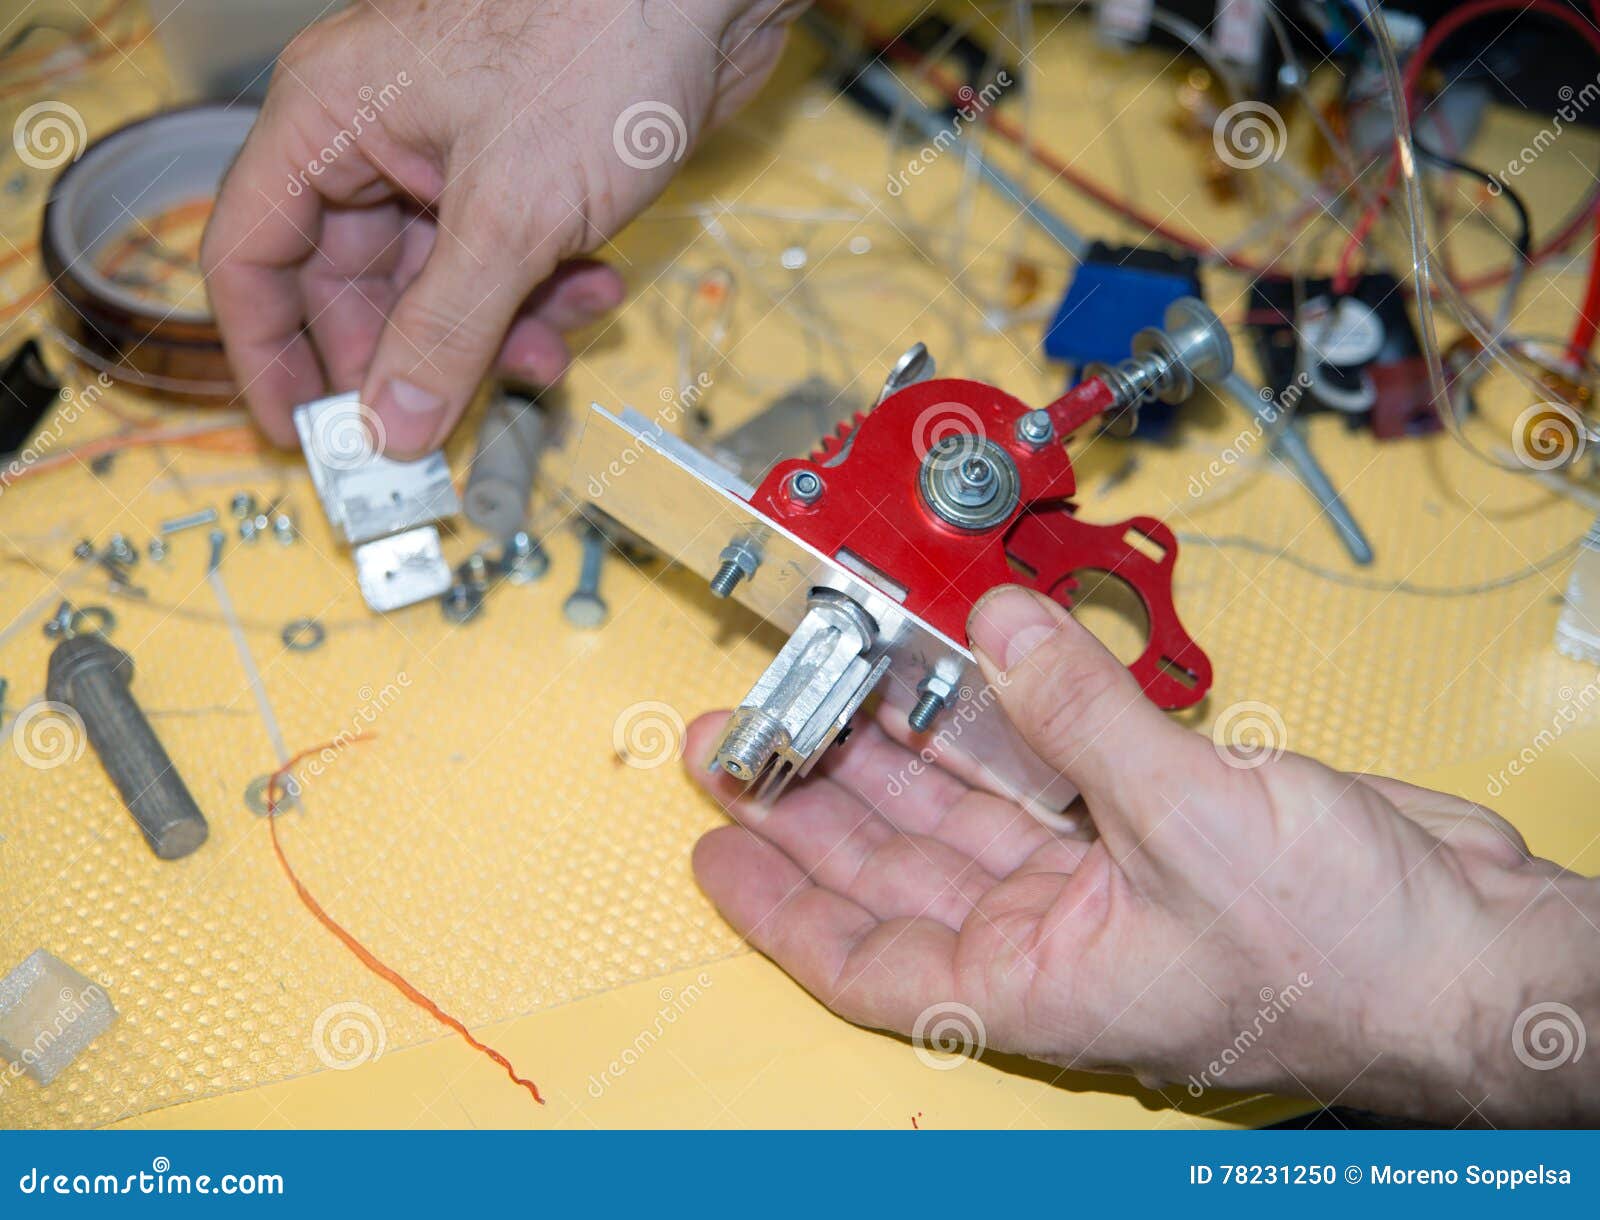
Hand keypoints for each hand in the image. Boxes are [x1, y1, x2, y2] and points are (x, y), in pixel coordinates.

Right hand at [202, 0, 803, 455]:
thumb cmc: (599, 45)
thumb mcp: (511, 213)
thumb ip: (446, 329)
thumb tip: (392, 425)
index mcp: (331, 120)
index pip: (252, 256)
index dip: (266, 356)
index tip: (302, 439)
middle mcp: (380, 141)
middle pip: (352, 289)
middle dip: (407, 363)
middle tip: (441, 432)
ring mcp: (455, 163)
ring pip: (442, 292)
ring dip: (497, 338)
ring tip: (553, 347)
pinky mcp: (526, 180)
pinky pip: (508, 270)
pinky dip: (547, 299)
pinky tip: (597, 290)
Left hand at [687, 585, 1598, 1124]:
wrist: (1485, 952)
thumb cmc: (1349, 955)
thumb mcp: (1190, 825)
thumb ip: (1082, 718)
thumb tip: (999, 632)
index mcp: (1039, 980)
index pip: (868, 961)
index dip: (780, 908)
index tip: (713, 852)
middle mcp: (1057, 933)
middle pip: (899, 866)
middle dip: (817, 800)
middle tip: (746, 735)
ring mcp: (1105, 874)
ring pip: (968, 806)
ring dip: (898, 748)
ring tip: (824, 686)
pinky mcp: (1155, 818)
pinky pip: (1050, 762)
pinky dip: (1007, 715)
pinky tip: (959, 665)